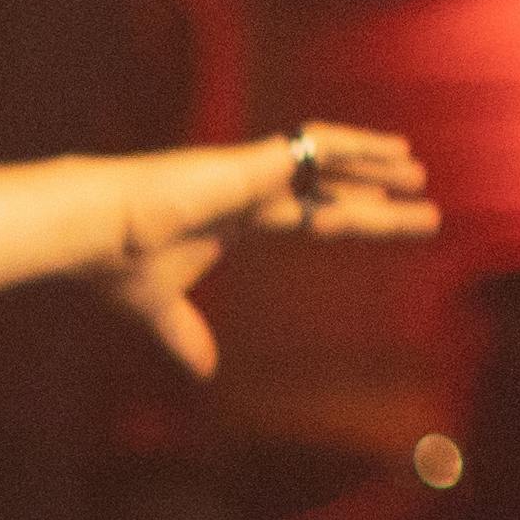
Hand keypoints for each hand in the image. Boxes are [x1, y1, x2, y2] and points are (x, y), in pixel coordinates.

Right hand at [110, 124, 441, 377]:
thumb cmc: (117, 263)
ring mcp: (253, 171)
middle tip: (423, 195)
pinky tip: (388, 152)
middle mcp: (250, 188)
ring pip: (329, 163)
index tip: (388, 222)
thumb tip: (204, 373)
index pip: (309, 216)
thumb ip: (185, 336)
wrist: (95, 230)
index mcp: (235, 216)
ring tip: (417, 172)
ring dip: (375, 167)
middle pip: (329, 188)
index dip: (351, 220)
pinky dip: (355, 147)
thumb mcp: (158, 310)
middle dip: (376, 193)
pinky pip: (316, 146)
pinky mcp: (253, 162)